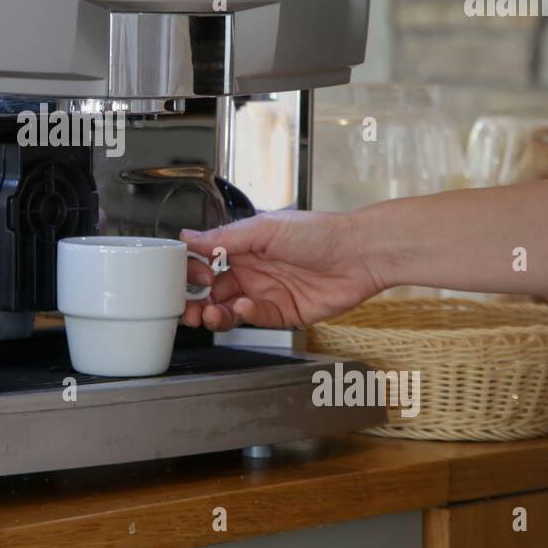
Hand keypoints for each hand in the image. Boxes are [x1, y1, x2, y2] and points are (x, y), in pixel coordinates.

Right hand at [181, 209, 385, 330]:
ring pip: (230, 310)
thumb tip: (188, 237)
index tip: (187, 278)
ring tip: (211, 314)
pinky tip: (245, 307)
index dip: (191, 273)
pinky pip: (256, 319)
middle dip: (196, 302)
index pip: (205, 262)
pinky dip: (246, 316)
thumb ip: (224, 237)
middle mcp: (252, 271)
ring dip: (216, 314)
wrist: (360, 254)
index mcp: (243, 247)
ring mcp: (266, 293)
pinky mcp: (283, 313)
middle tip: (188, 310)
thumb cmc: (319, 232)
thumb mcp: (265, 228)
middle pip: (212, 291)